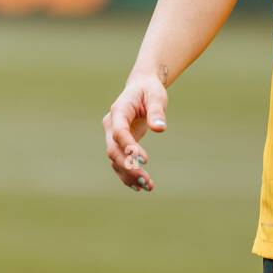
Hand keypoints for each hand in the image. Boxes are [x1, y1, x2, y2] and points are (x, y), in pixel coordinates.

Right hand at [103, 72, 167, 191]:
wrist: (142, 87)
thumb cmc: (150, 90)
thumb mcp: (156, 96)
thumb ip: (157, 111)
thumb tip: (160, 129)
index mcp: (118, 111)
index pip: (119, 132)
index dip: (129, 147)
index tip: (144, 160)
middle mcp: (111, 125)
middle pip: (114, 150)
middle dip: (128, 167)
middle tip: (146, 181)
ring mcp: (113, 135)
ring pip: (115, 159)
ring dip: (129, 175)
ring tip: (147, 186)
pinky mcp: (120, 143)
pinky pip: (120, 161)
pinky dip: (128, 174)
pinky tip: (141, 186)